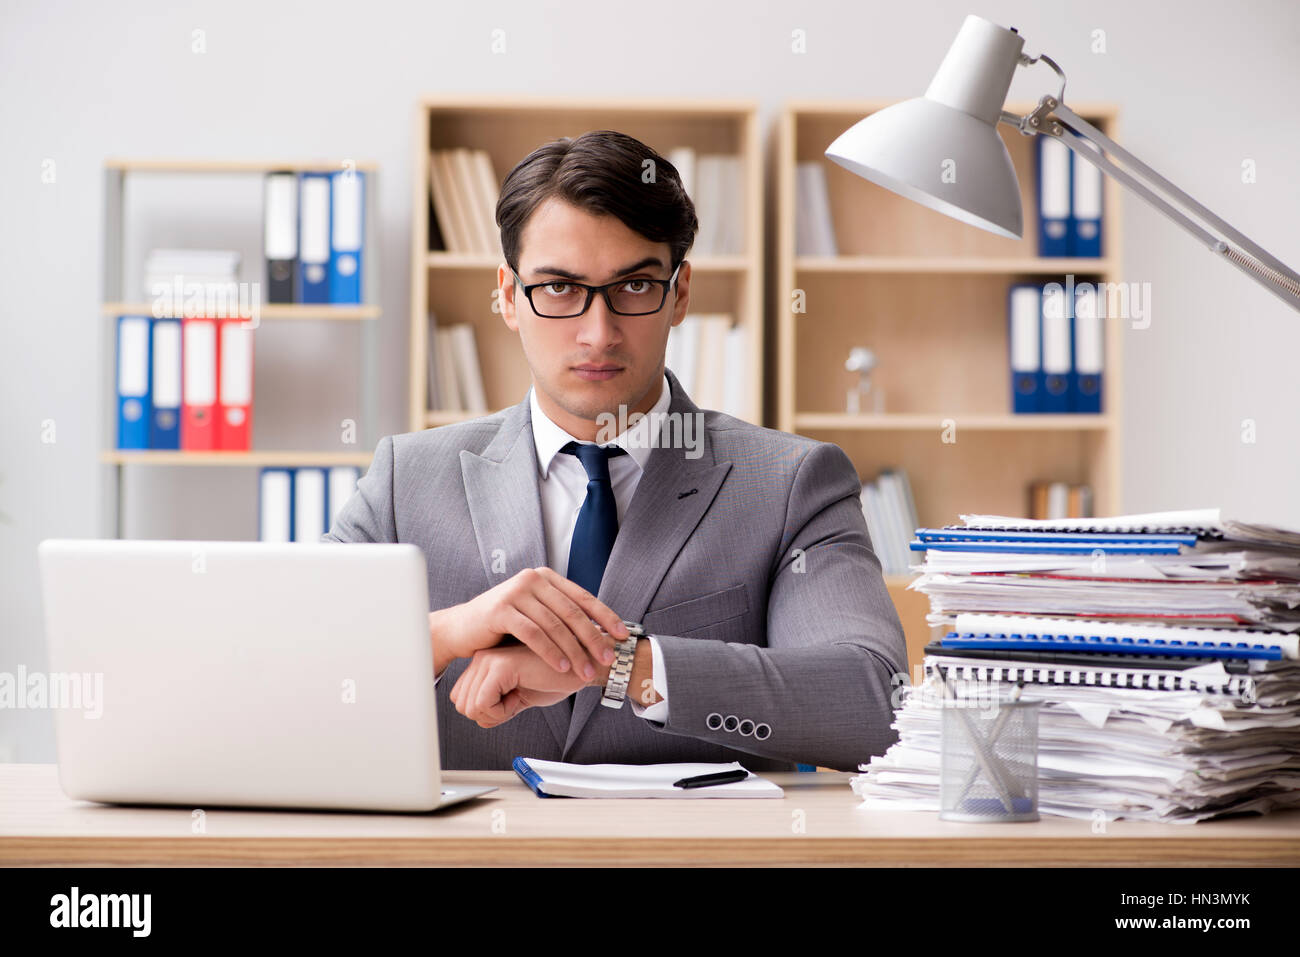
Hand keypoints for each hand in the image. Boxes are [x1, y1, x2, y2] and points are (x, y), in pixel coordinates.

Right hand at [429, 566, 627, 679]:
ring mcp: (515, 593)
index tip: (622, 635)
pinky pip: (533, 634)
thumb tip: (599, 628)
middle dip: (593, 638)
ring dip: (574, 650)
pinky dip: (550, 652)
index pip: (582, 597)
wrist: (462, 629)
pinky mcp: (501, 610)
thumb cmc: (503, 626)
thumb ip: (559, 614)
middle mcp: (532, 579)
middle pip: (571, 612)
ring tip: (586, 670)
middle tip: (609, 658)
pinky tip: (562, 666)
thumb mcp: (535, 613)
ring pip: (554, 625)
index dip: (605, 616)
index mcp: (545, 578)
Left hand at [449, 643, 595, 728]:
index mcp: (484, 662)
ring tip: (521, 693)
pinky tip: (521, 695)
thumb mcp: (516, 696)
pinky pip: (483, 704)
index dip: (487, 712)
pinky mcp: (500, 666)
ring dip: (498, 712)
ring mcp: (489, 659)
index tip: (512, 700)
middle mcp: (482, 657)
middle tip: (517, 698)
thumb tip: (476, 717)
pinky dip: (502, 711)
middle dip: (491, 714)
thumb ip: (493, 704)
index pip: (461, 700)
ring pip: (470, 707)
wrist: (581, 667)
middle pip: (462, 706)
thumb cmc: (554, 679)